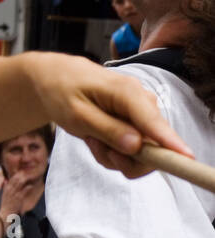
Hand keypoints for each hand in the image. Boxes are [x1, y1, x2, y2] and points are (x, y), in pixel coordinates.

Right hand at [0, 169, 36, 218]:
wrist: (5, 214)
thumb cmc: (5, 205)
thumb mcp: (4, 195)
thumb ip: (5, 187)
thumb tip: (6, 181)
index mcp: (6, 188)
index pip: (11, 178)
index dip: (17, 173)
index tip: (22, 170)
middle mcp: (9, 190)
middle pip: (15, 179)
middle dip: (21, 174)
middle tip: (27, 170)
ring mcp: (13, 194)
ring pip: (19, 184)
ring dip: (24, 179)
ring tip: (30, 176)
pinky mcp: (17, 199)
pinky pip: (23, 192)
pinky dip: (27, 188)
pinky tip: (31, 186)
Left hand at [28, 52, 192, 177]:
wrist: (53, 79)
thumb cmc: (61, 90)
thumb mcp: (76, 114)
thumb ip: (107, 130)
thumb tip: (137, 146)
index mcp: (127, 92)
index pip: (153, 122)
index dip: (170, 142)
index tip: (185, 158)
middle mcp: (142, 102)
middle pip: (153, 145)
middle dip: (123, 156)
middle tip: (95, 145)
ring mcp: (141, 113)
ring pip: (142, 152)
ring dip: (114, 154)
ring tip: (91, 137)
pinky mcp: (137, 123)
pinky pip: (133, 149)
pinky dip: (112, 151)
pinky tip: (95, 138)